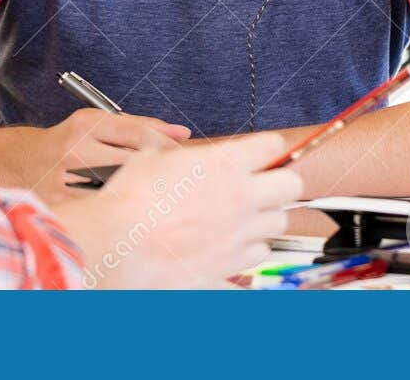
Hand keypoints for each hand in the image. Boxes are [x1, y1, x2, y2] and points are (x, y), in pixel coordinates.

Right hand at [19, 109, 189, 200]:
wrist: (22, 162)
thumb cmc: (67, 142)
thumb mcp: (96, 123)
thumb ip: (137, 127)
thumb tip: (180, 134)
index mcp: (86, 124)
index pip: (136, 132)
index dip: (165, 141)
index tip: (184, 145)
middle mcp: (75, 149)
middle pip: (131, 161)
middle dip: (157, 168)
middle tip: (175, 175)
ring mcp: (66, 178)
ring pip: (118, 187)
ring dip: (139, 191)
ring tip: (152, 193)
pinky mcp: (61, 203)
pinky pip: (100, 207)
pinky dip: (117, 207)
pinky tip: (128, 208)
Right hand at [55, 133, 301, 287]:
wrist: (118, 243)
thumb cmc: (129, 200)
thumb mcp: (154, 158)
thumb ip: (184, 156)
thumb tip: (185, 156)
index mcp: (226, 163)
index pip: (274, 147)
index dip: (269, 149)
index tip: (262, 155)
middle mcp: (242, 196)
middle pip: (291, 185)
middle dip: (281, 183)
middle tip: (265, 186)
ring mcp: (241, 232)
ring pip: (280, 222)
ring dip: (266, 218)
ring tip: (245, 218)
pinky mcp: (233, 262)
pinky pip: (260, 254)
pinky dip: (251, 249)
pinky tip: (233, 244)